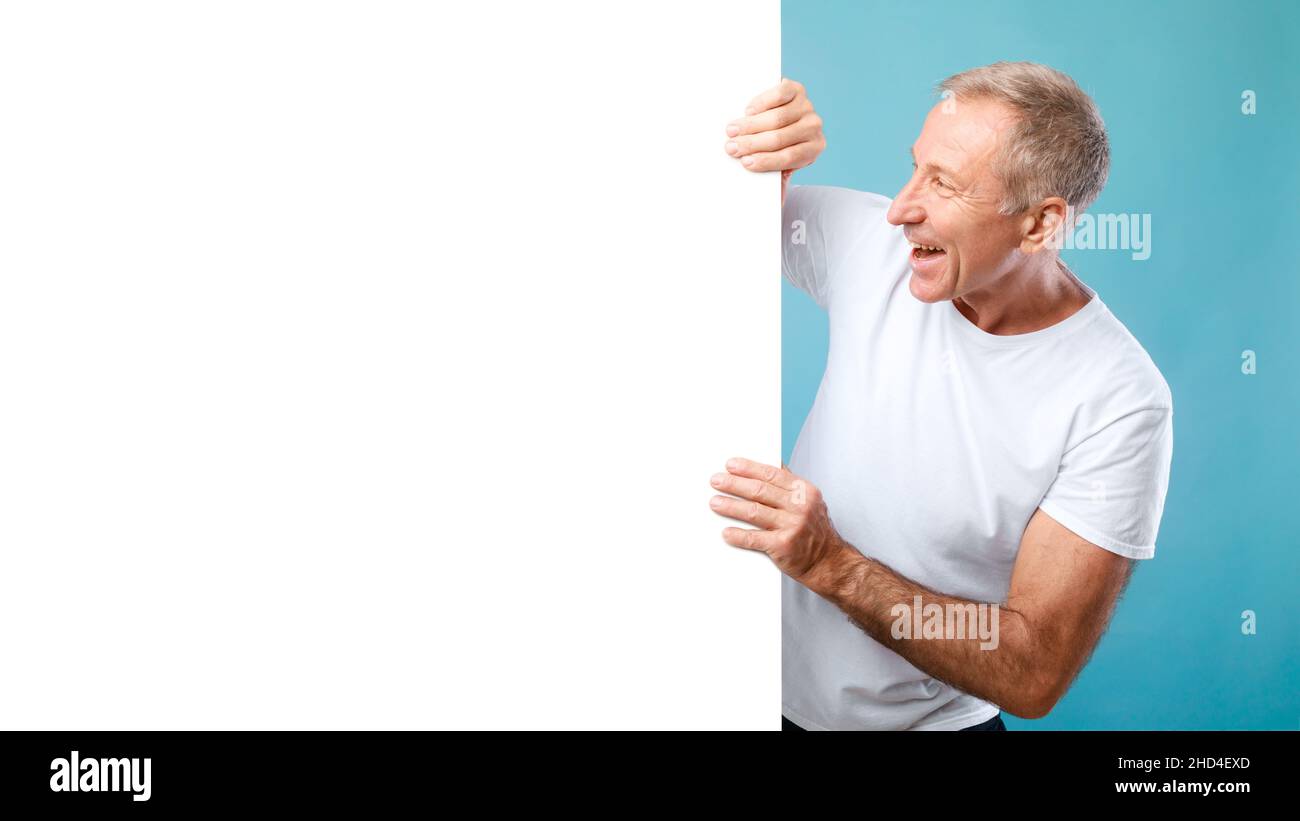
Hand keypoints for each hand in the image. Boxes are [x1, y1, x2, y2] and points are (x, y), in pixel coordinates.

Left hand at [709, 457, 855, 596]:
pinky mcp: (783, 546)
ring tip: (715, 503)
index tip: (731, 465)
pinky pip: (754, 539)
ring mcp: (792, 526)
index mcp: (804, 491)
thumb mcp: (810, 501)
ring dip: (730, 506)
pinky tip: (726, 532)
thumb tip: (769, 464)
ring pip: (753, 512)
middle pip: (759, 490)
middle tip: (716, 481)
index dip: (748, 468)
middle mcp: (799, 506)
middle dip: (734, 484)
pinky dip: (738, 535)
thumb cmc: (815, 531)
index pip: (771, 474)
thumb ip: (790, 484)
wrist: (829, 562)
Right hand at [724, 78, 824, 200]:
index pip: (787, 158)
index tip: (744, 163)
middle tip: (730, 147)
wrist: (787, 120)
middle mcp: (814, 128)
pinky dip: (762, 103)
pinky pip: (780, 93)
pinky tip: (749, 111)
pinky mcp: (797, 89)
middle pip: (779, 137)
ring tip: (732, 131)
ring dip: (750, 125)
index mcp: (813, 150)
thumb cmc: (778, 150)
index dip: (765, 161)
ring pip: (776, 118)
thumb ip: (773, 186)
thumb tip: (760, 222)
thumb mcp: (779, 170)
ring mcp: (807, 107)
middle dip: (751, 144)